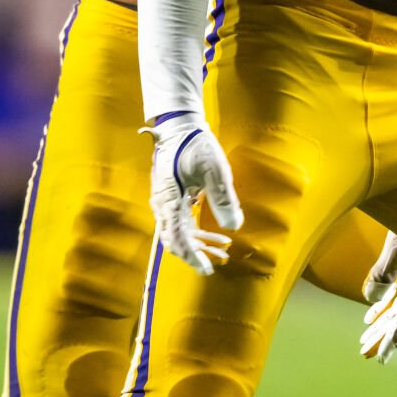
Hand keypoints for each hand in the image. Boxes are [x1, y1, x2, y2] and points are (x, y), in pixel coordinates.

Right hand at [147, 113, 243, 274]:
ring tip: (221, 250)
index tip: (207, 271)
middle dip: (194, 254)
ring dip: (197, 244)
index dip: (192, 258)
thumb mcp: (215, 170)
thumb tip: (234, 227)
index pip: (177, 239)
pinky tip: (214, 233)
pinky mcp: (169, 196)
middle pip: (173, 240)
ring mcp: (163, 200)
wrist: (179, 126)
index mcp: (169, 201)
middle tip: (214, 264)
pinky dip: (195, 231)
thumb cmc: (195, 145)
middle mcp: (161, 204)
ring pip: (176, 232)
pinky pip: (179, 221)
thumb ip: (223, 199)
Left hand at [359, 231, 396, 362]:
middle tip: (367, 353)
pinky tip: (370, 314)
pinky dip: (382, 304)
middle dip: (384, 335)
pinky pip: (394, 292)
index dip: (396, 334)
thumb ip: (385, 272)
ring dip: (381, 323)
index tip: (384, 354)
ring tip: (364, 340)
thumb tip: (369, 298)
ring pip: (396, 306)